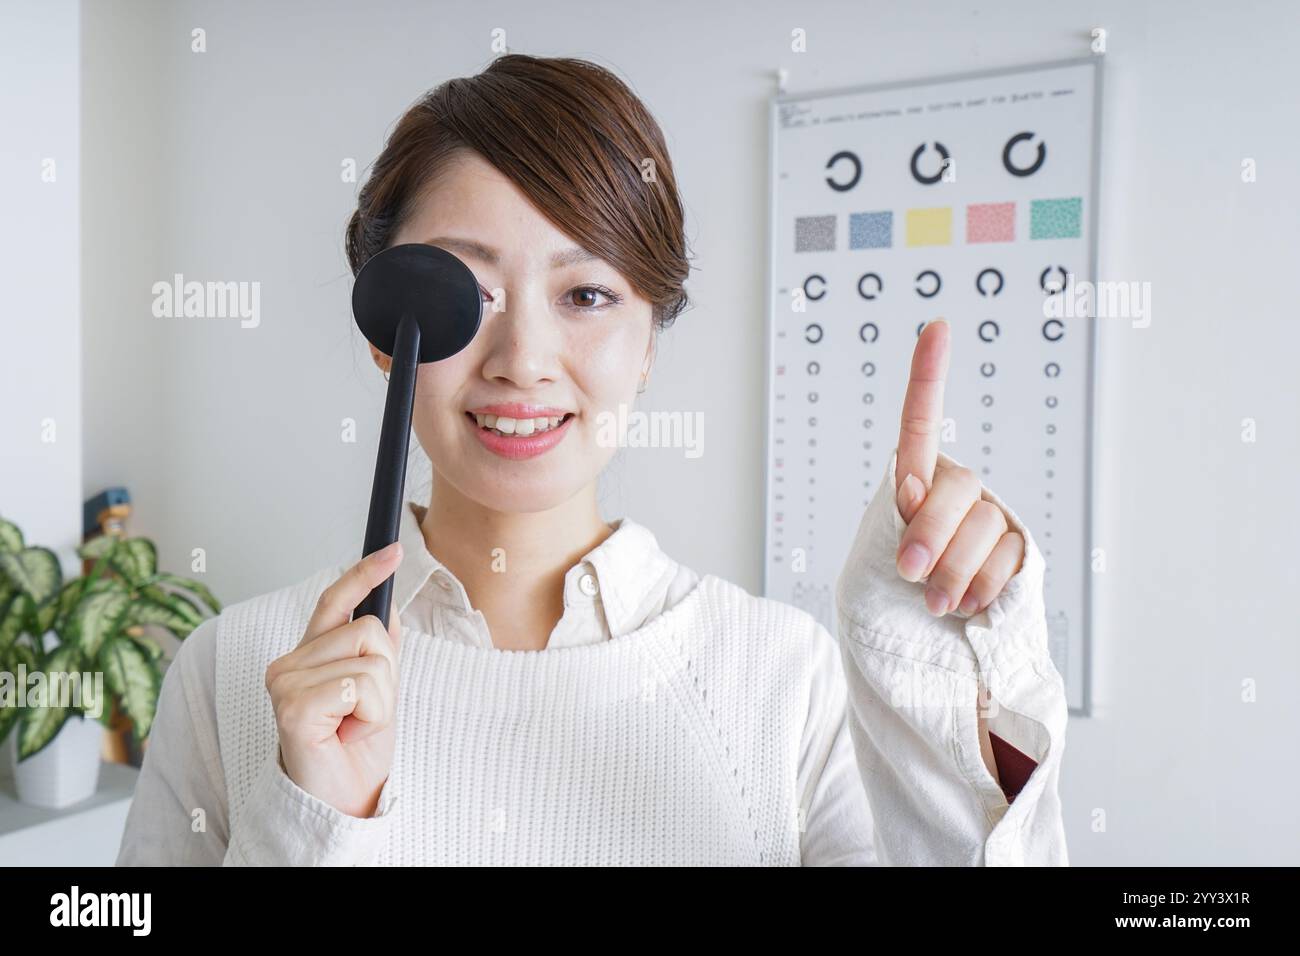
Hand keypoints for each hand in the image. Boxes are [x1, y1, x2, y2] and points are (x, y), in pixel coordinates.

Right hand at [264, 542, 403, 817]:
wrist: (343, 800)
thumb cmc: (354, 750)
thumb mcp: (377, 690)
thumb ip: (378, 649)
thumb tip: (389, 603)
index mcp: (308, 655)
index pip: (335, 601)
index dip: (364, 573)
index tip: (393, 550)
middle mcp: (288, 663)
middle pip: (369, 629)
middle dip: (386, 673)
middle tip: (365, 713)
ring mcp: (285, 683)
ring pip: (370, 658)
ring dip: (380, 698)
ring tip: (355, 725)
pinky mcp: (291, 706)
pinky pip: (358, 685)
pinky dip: (370, 714)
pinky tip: (346, 733)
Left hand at [893, 320, 1024, 616]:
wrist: (924, 659)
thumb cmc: (885, 611)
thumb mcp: (869, 569)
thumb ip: (894, 529)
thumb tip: (916, 497)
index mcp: (911, 486)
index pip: (919, 425)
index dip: (929, 378)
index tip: (937, 328)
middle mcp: (953, 495)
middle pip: (953, 489)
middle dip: (930, 532)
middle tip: (910, 572)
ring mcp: (987, 521)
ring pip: (981, 526)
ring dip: (953, 574)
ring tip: (934, 604)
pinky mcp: (1016, 551)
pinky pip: (1006, 557)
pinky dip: (981, 589)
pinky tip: (966, 607)